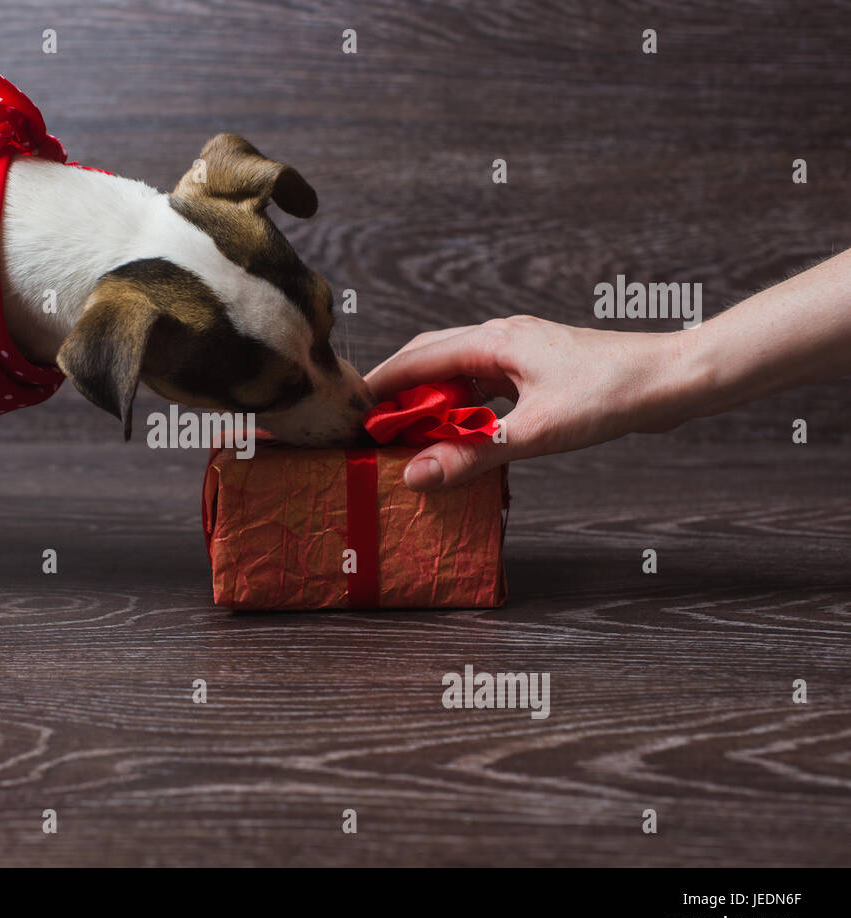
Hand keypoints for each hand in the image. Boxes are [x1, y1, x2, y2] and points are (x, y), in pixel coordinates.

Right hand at [365, 316, 692, 489]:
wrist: (674, 379)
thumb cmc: (612, 396)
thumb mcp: (535, 433)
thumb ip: (472, 455)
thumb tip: (417, 476)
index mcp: (494, 341)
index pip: (416, 359)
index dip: (379, 387)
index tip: (349, 414)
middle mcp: (501, 337)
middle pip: (429, 358)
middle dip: (397, 391)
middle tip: (370, 427)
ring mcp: (519, 350)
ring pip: (456, 371)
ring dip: (430, 400)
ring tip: (408, 436)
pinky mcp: (536, 367)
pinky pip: (482, 383)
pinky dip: (461, 406)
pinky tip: (459, 432)